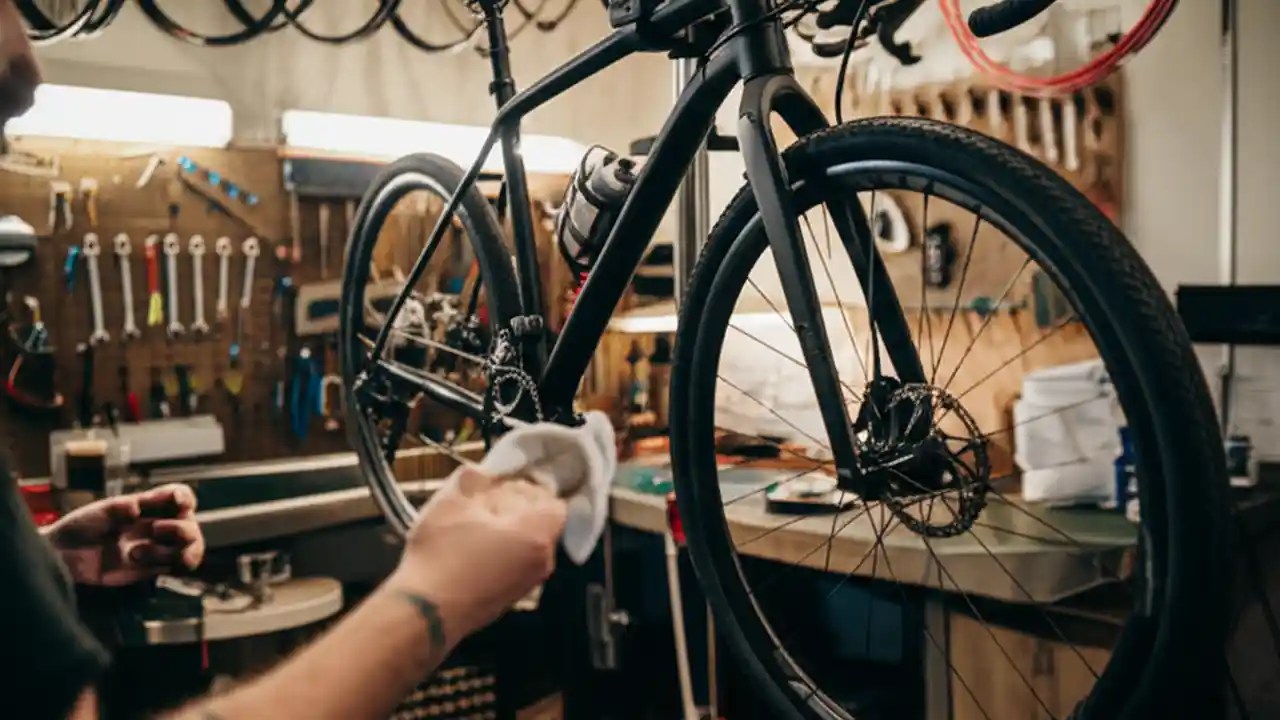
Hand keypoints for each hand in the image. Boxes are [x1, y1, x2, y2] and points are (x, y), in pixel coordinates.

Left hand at [44, 484, 204, 586]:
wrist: (65, 555)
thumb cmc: (81, 527)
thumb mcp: (101, 511)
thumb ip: (121, 508)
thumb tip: (137, 508)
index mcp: (150, 506)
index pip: (181, 497)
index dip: (184, 498)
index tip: (177, 502)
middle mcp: (159, 525)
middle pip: (192, 526)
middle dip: (179, 529)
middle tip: (154, 529)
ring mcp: (158, 547)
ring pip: (191, 549)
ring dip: (170, 551)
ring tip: (137, 553)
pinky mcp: (152, 569)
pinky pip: (176, 568)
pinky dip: (163, 564)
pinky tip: (137, 562)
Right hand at [389, 467, 566, 641]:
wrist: (424, 615)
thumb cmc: (443, 554)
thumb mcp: (453, 501)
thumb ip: (475, 478)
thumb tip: (484, 474)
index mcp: (538, 535)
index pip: (553, 502)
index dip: (528, 489)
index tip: (501, 487)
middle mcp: (542, 562)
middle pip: (540, 523)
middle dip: (515, 508)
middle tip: (481, 502)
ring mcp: (526, 585)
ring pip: (525, 545)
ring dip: (504, 531)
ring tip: (470, 526)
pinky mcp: (508, 600)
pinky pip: (513, 566)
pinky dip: (498, 554)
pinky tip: (467, 551)